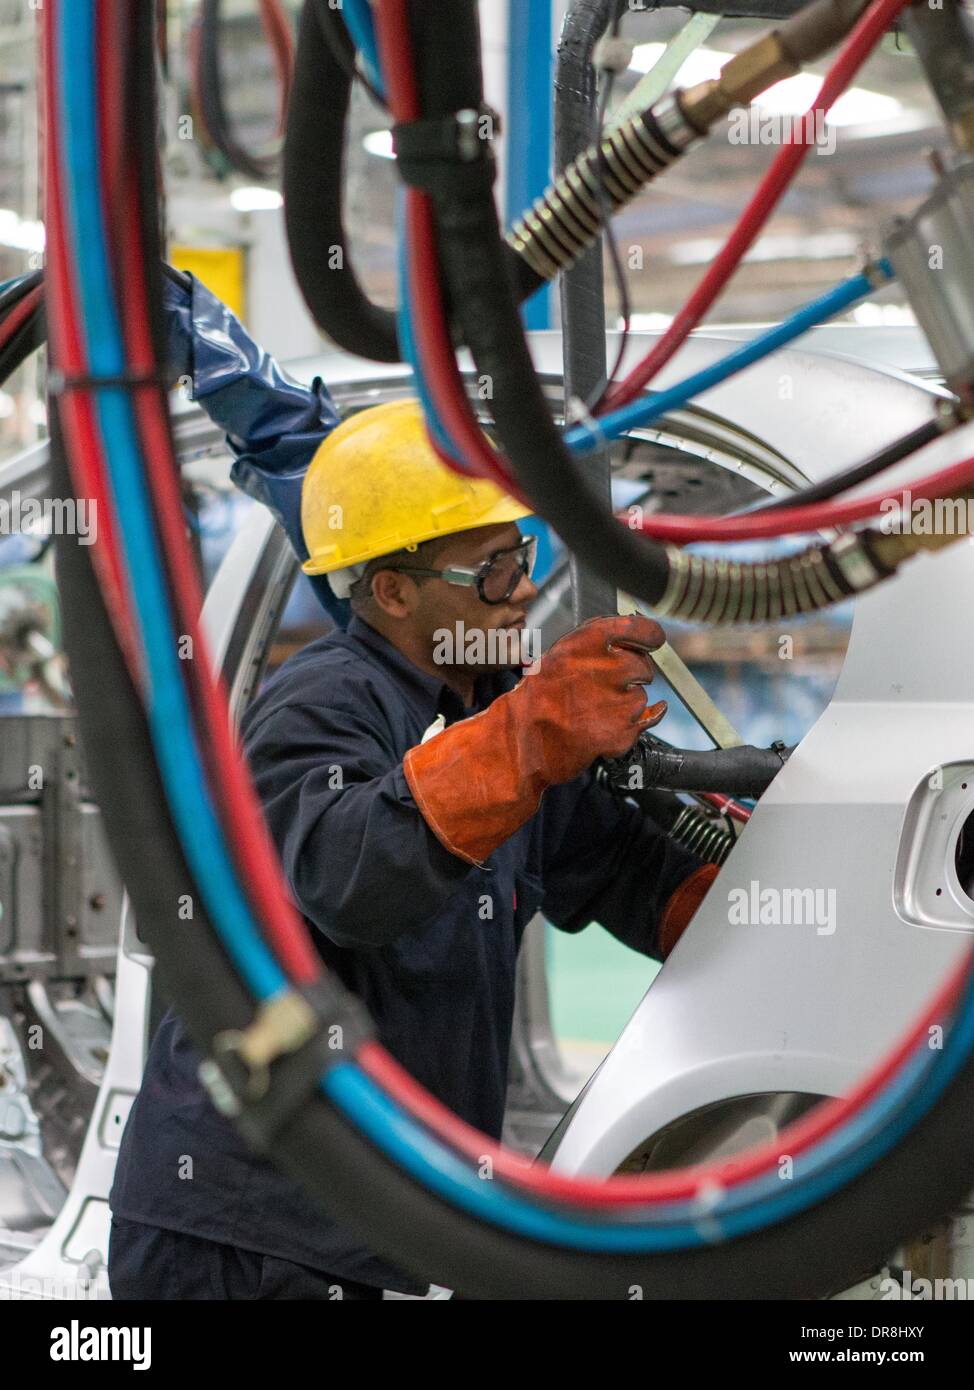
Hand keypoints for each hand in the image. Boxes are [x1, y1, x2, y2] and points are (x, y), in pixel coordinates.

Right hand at [513, 614, 668, 783]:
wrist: (521, 741)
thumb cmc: (536, 699)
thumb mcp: (559, 655)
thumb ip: (595, 643)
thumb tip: (629, 636)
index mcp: (587, 643)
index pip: (640, 628)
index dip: (650, 636)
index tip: (653, 640)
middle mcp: (606, 668)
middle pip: (644, 666)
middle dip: (634, 676)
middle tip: (610, 686)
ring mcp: (616, 702)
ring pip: (642, 697)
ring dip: (627, 704)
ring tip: (596, 710)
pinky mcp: (622, 732)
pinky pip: (642, 723)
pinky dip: (629, 726)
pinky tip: (607, 725)